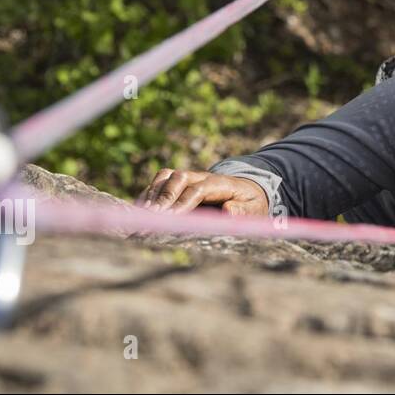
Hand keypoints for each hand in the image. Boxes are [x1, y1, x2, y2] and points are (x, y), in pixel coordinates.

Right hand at [135, 169, 269, 214]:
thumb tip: (228, 211)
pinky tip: (140, 211)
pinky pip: (159, 182)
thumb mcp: (255, 210)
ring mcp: (189, 178)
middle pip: (179, 177)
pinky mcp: (179, 184)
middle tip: (153, 216)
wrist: (248, 192)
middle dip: (165, 196)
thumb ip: (243, 212)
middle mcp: (203, 177)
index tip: (170, 218)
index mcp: (222, 184)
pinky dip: (148, 193)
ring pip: (166, 176)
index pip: (199, 189)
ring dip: (153, 193)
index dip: (184, 202)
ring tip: (144, 214)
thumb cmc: (250, 204)